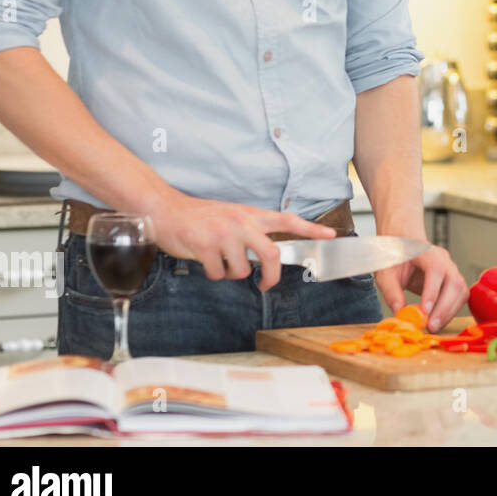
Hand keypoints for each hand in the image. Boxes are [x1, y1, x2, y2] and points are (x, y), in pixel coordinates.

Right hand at [149, 192, 336, 291]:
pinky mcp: (205, 246)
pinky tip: (205, 262)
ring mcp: (224, 234)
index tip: (330, 235)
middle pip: (271, 255)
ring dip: (232, 275)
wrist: (165, 210)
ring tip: (221, 264)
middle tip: (264, 285)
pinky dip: (213, 275)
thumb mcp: (232, 216)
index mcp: (251, 214)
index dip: (311, 229)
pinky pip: (218, 274)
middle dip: (271, 276)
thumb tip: (267, 253)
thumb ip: (252, 229)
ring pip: (242, 270)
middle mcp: (241, 222)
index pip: (288, 220)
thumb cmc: (200, 217)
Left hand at [375, 245, 467, 332]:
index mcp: (427, 252)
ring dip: (449, 312)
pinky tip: (438, 321)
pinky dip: (451, 312)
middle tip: (431, 326)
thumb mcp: (386, 273)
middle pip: (455, 283)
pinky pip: (460, 297)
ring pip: (461, 292)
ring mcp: (452, 270)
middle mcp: (445, 260)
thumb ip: (392, 292)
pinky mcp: (453, 282)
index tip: (425, 311)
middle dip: (445, 308)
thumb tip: (401, 313)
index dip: (433, 291)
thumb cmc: (395, 256)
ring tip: (433, 327)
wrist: (404, 246)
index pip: (436, 270)